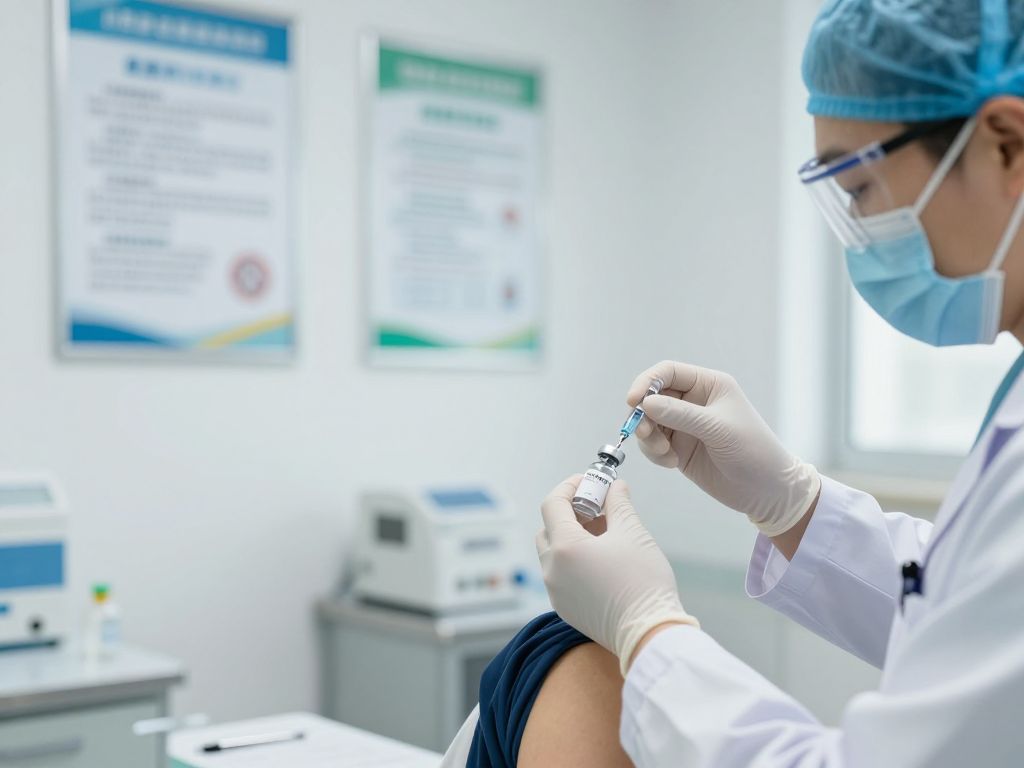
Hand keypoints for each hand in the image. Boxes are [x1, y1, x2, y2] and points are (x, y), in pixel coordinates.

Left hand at [535, 476, 697, 674]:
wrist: (650, 634)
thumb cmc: (643, 582)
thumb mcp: (633, 532)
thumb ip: (618, 504)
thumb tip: (615, 487)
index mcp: (564, 548)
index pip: (553, 504)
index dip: (570, 487)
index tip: (589, 482)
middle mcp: (552, 570)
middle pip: (548, 528)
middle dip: (570, 512)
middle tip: (598, 507)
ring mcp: (556, 592)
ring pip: (553, 553)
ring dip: (572, 536)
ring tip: (605, 532)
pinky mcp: (565, 608)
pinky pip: (560, 575)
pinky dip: (573, 560)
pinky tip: (601, 558)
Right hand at [627, 361, 819, 536]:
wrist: (767, 491)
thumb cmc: (753, 451)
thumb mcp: (717, 428)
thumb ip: (680, 415)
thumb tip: (645, 403)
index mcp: (708, 385)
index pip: (667, 372)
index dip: (647, 382)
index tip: (633, 401)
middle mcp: (693, 402)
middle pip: (652, 397)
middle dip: (643, 414)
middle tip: (645, 433)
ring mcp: (684, 426)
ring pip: (649, 422)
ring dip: (648, 437)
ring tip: (664, 453)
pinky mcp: (679, 448)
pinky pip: (653, 444)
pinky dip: (654, 453)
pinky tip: (672, 462)